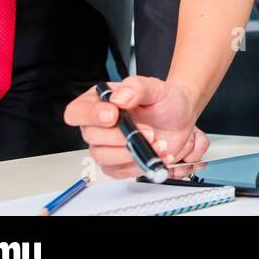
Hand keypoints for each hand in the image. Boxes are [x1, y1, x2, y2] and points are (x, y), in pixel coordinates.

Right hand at [63, 76, 206, 178]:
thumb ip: (136, 87)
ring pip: (102, 156)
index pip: (77, 111)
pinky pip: (117, 171)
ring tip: (157, 143)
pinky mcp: (117, 163)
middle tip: (149, 131)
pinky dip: (138, 165)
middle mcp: (98, 124)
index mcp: (100, 101)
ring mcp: (106, 145)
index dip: (90, 115)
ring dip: (131, 153)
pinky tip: (156, 154)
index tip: (113, 115)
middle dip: (121, 136)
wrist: (181, 118)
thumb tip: (118, 98)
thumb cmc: (164, 100)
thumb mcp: (155, 87)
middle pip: (91, 136)